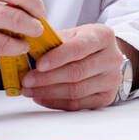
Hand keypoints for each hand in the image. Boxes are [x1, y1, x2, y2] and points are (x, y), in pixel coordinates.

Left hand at [20, 23, 138, 110]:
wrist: (105, 56)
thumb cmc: (83, 44)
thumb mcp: (72, 34)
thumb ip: (52, 41)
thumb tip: (26, 51)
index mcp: (103, 36)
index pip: (79, 48)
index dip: (57, 58)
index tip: (38, 65)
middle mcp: (112, 58)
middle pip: (77, 72)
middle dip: (47, 78)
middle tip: (27, 80)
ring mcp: (111, 80)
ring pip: (76, 91)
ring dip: (48, 92)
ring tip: (29, 90)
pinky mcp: (106, 97)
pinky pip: (78, 104)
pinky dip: (56, 102)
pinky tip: (41, 97)